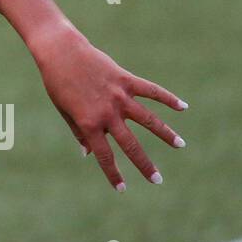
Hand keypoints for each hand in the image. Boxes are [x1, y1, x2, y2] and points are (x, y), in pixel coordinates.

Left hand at [30, 24, 187, 190]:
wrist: (61, 53)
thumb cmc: (57, 83)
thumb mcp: (64, 111)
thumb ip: (79, 132)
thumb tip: (88, 153)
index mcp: (89, 123)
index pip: (104, 155)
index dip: (113, 173)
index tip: (122, 189)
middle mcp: (107, 113)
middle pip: (130, 144)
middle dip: (144, 164)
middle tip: (158, 180)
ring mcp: (118, 96)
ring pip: (148, 119)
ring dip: (165, 133)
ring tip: (181, 145)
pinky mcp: (125, 80)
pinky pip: (151, 91)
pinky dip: (167, 98)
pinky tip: (183, 107)